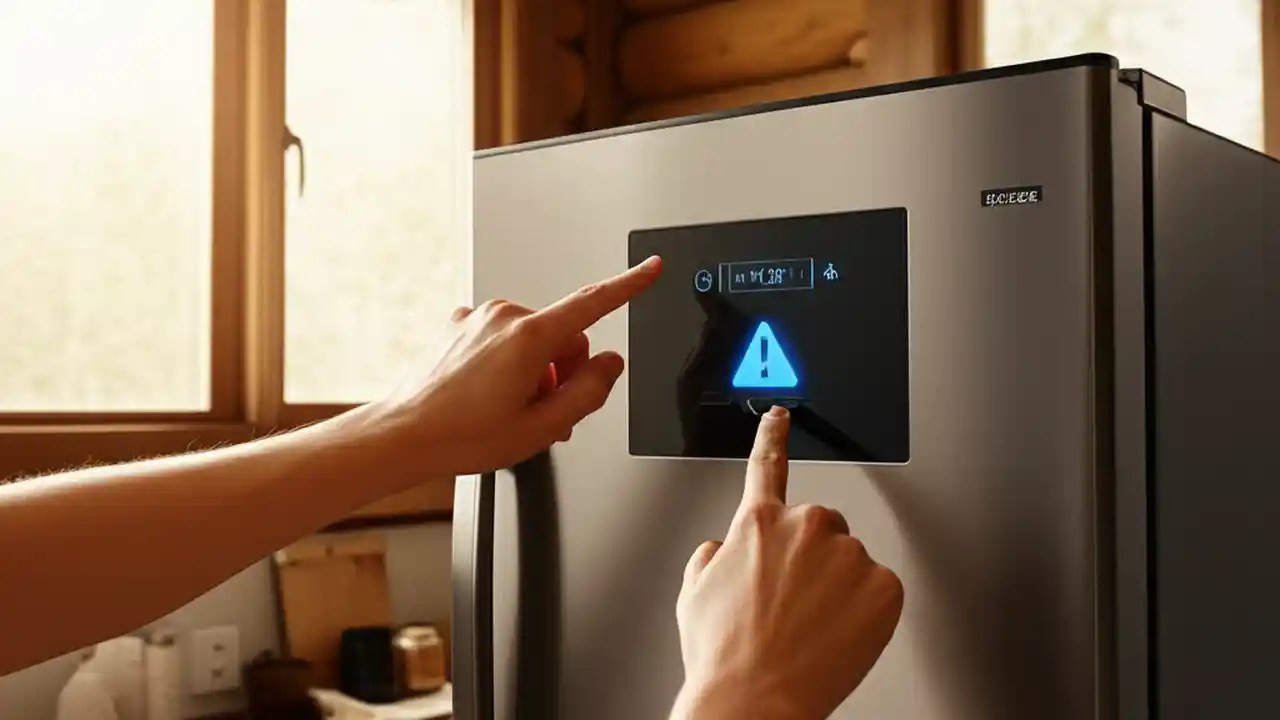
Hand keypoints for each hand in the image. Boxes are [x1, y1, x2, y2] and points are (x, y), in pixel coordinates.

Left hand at [366, 256, 661, 477]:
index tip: (651, 269)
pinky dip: (509, 362)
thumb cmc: (462, 435)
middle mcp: (506, 315)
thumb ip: (589, 392)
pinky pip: (505, 337)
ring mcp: (480, 317)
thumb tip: (610, 364)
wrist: (404, 435)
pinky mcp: (462, 324)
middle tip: (545, 411)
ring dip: (536, 371)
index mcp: (530, 337)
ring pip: (536, 339)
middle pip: (566, 335)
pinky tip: (490, 393)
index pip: (594, 303)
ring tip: (513, 409)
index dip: (630, 285)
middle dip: (565, 371)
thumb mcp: (543, 427)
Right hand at [671, 407, 903, 719]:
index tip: (780, 414)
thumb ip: (711, 557)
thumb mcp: (694, 595)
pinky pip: (879, 589)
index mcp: (757, 523)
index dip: (772, 435)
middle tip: (795, 601)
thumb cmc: (723, 655)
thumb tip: (721, 551)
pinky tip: (836, 634)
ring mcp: (847, 555)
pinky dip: (865, 612)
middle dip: (813, 556)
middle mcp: (804, 527)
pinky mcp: (882, 587)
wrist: (754, 700)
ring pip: (850, 560)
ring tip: (810, 626)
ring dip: (838, 585)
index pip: (766, 465)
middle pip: (820, 525)